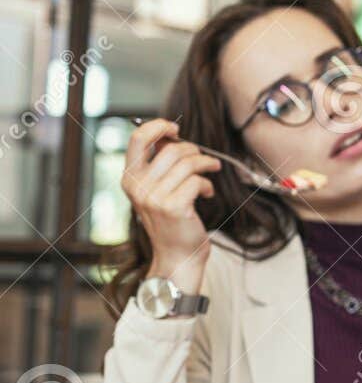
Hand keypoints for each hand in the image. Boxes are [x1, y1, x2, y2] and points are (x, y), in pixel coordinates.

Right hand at [121, 118, 221, 293]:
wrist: (177, 256)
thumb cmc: (172, 222)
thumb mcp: (157, 191)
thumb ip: (159, 166)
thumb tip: (172, 136)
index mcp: (129, 179)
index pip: (138, 139)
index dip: (158, 126)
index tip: (175, 128)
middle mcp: (137, 187)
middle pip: (172, 149)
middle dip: (194, 151)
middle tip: (205, 161)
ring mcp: (154, 197)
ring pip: (188, 163)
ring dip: (206, 165)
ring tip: (210, 173)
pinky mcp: (173, 207)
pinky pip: (197, 180)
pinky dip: (207, 184)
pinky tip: (206, 193)